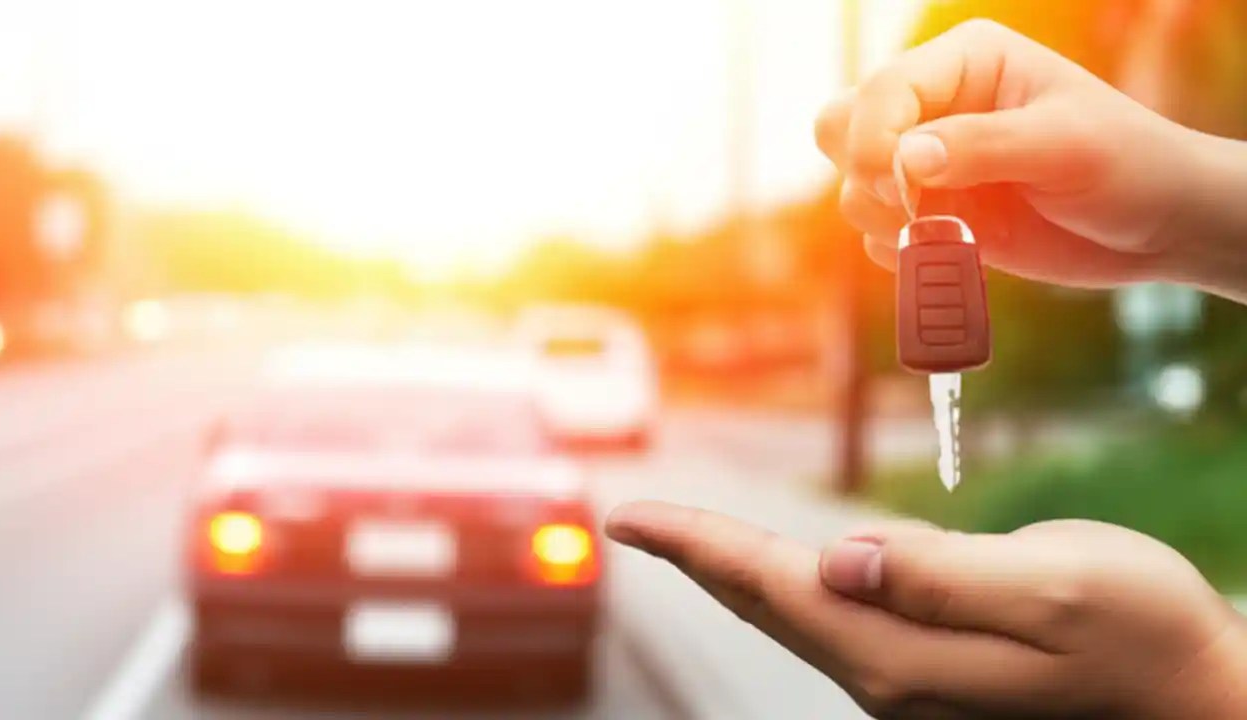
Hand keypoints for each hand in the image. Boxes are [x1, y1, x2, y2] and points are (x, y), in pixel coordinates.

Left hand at [607, 501, 1246, 718]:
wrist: (1202, 699)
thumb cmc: (1146, 636)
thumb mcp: (1054, 587)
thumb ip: (939, 574)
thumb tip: (837, 557)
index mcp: (901, 652)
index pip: (768, 586)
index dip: (694, 544)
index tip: (628, 516)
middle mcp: (887, 676)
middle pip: (765, 604)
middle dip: (697, 556)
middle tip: (636, 521)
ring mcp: (907, 681)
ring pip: (795, 614)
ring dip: (736, 569)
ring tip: (685, 539)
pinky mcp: (932, 671)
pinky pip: (836, 619)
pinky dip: (789, 585)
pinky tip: (777, 569)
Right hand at [814, 20, 1206, 288]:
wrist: (1157, 226)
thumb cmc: (1127, 164)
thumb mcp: (1064, 146)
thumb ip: (981, 146)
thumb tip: (903, 159)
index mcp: (965, 62)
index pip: (881, 90)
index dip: (874, 137)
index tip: (904, 185)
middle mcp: (935, 107)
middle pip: (840, 127)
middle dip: (863, 173)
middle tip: (913, 206)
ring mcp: (927, 164)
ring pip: (851, 187)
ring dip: (886, 219)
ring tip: (956, 231)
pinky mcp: (931, 215)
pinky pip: (876, 236)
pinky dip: (903, 252)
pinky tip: (960, 249)